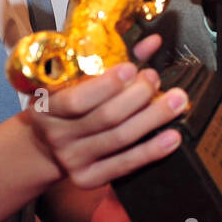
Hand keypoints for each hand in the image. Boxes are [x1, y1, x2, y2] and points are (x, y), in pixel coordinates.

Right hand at [28, 35, 186, 187]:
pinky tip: (172, 137)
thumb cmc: (65, 102)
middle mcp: (56, 135)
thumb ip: (112, 59)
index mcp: (46, 107)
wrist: (45, 145)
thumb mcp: (74, 79)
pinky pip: (124, 165)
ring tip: (177, 102)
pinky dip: (151, 151)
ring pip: (119, 139)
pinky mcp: (88, 179)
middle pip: (105, 118)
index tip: (132, 68)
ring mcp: (71, 160)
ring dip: (153, 119)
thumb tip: (152, 43)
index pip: (76, 99)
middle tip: (156, 80)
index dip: (107, 85)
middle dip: (138, 96)